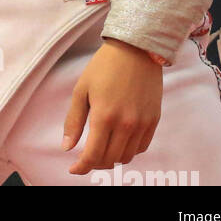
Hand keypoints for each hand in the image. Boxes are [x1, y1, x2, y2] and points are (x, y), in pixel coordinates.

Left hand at [62, 39, 163, 174]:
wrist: (135, 50)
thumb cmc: (104, 67)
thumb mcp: (82, 90)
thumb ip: (74, 120)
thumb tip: (66, 147)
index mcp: (104, 116)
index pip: (93, 155)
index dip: (82, 167)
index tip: (73, 169)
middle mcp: (125, 124)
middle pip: (110, 159)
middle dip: (95, 163)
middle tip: (86, 157)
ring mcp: (142, 124)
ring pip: (127, 157)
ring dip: (112, 158)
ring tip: (102, 149)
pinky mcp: (154, 120)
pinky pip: (141, 147)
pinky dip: (129, 150)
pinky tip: (119, 141)